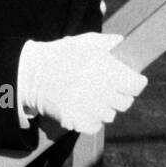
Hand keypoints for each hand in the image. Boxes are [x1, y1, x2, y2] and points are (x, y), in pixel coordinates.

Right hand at [20, 33, 146, 134]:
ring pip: (110, 115)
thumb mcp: (81, 43)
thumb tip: (122, 41)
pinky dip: (92, 119)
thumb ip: (104, 42)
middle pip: (125, 102)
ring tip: (92, 97)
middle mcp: (96, 88)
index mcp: (101, 66)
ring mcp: (86, 107)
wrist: (29, 73)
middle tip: (109, 89)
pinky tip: (82, 106)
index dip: (136, 83)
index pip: (134, 85)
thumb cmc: (58, 55)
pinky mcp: (76, 120)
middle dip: (121, 95)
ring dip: (105, 107)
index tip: (134, 81)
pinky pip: (96, 125)